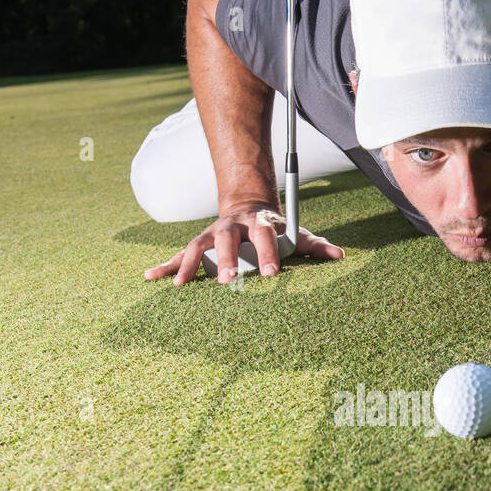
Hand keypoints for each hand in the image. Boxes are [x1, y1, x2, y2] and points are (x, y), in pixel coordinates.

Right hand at [144, 207, 344, 284]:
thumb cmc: (275, 228)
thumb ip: (315, 245)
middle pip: (227, 241)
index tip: (271, 274)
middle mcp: (231, 227)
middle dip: (226, 260)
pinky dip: (165, 266)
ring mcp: (211, 235)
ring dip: (188, 264)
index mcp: (258, 224)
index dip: (268, 254)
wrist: (247, 206)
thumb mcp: (297, 234)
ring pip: (196, 247)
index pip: (265, 237)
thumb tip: (340, 256)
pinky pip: (178, 255)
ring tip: (180, 284)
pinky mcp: (198, 245)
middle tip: (226, 280)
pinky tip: (150, 277)